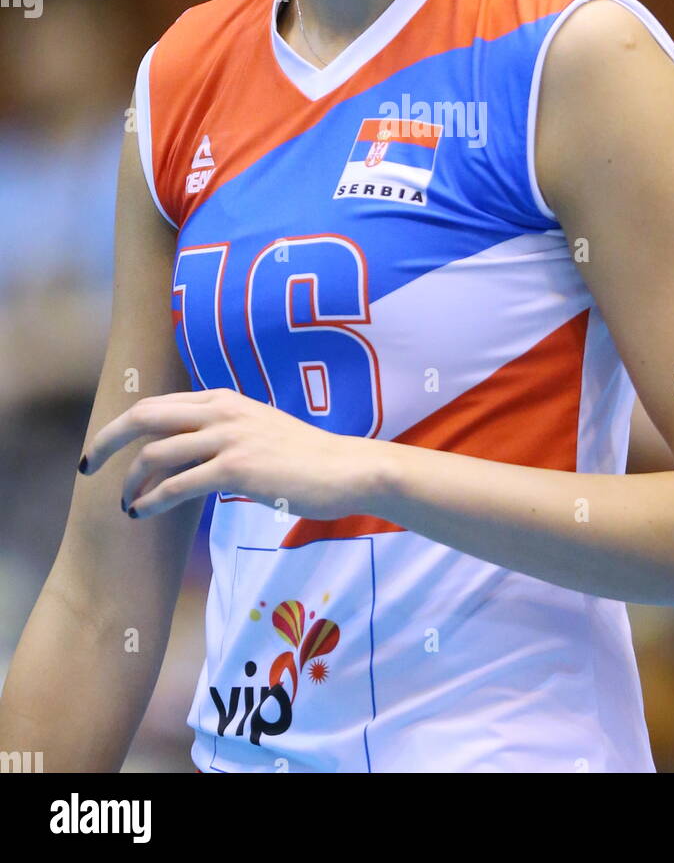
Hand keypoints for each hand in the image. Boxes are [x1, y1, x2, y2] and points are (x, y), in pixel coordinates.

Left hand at [80, 388, 379, 520]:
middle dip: (108, 440)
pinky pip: (178, 483)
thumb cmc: (309, 458)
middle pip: (145, 416)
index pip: (159, 403)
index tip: (106, 447)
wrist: (347, 469)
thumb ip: (227, 434)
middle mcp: (223, 411)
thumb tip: (194, 456)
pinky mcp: (237, 468)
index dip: (124, 424)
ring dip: (132, 481)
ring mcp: (229, 437)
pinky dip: (152, 500)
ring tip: (125, 504)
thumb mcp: (262, 432)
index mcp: (226, 399)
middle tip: (87, 466)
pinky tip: (141, 513)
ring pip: (157, 452)